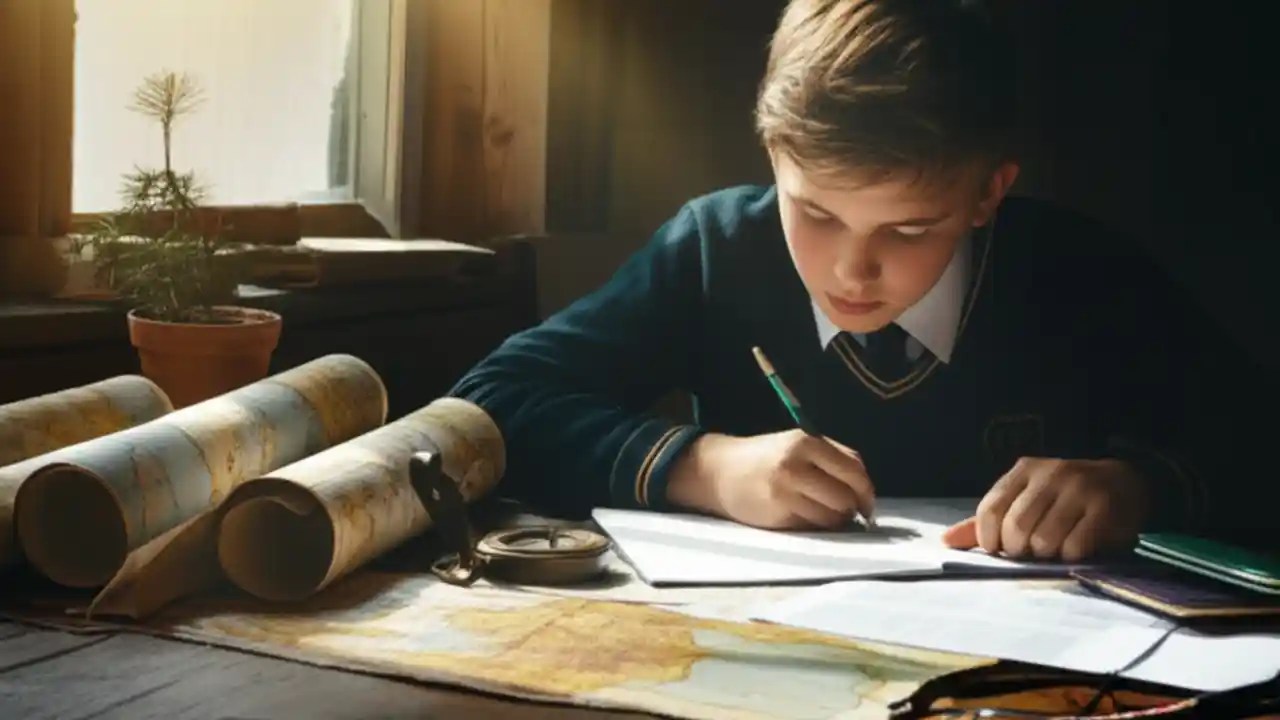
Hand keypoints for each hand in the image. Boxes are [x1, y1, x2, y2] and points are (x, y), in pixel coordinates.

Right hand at [666, 430, 875, 529]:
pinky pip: (811, 527)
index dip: (867, 491)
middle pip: (845, 498)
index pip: (854, 470)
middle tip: (848, 512)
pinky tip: (802, 516)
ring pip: (831, 518)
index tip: (867, 502)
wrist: (717, 471)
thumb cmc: (765, 457)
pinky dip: (814, 526)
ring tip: (823, 513)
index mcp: (805, 443)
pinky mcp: (776, 516)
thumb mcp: (798, 444)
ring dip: (834, 521)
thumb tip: (865, 490)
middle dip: (852, 509)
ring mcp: (784, 493)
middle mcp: (795, 466)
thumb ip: (833, 458)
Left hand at [942, 457, 1149, 561]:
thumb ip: (990, 520)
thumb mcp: (1026, 500)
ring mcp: (1079, 488)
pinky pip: (1075, 546)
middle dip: (1018, 550)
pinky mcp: (1104, 507)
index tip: (998, 549)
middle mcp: (1050, 474)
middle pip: (1016, 527)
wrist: (1124, 483)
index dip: (988, 537)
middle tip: (1029, 552)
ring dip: (1045, 555)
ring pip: (1044, 540)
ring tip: (1053, 550)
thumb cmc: (1065, 499)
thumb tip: (946, 540)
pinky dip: (1070, 557)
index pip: (991, 509)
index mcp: (1024, 470)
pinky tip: (1075, 550)